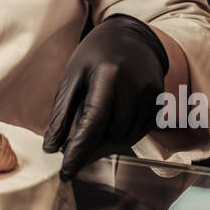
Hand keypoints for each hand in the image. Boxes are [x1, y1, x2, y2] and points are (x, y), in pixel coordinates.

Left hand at [42, 14, 169, 181]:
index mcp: (108, 76)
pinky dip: (120, 137)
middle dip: (88, 148)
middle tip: (70, 150)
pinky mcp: (158, 101)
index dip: (79, 151)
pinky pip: (138, 131)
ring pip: (125, 137)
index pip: (93, 123)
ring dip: (104, 144)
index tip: (65, 173)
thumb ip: (62, 113)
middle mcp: (133, 86)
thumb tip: (51, 148)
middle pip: (110, 134)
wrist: (131, 36)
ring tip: (89, 133)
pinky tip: (108, 127)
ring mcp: (150, 94)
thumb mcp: (72, 77)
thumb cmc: (95, 55)